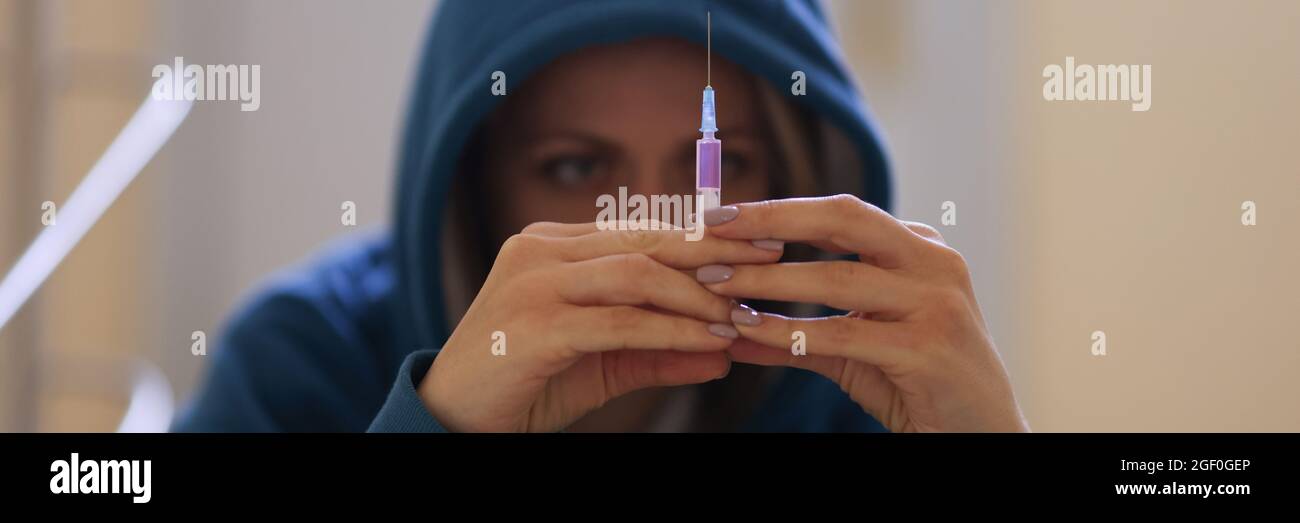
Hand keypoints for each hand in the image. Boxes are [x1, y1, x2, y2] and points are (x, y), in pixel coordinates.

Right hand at [420, 221, 783, 431]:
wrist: (454, 422)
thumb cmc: (525, 387)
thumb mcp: (603, 365)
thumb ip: (659, 350)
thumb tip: (725, 351)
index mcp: (552, 246)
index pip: (641, 231)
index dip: (702, 237)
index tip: (760, 243)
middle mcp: (539, 250)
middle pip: (644, 241)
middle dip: (713, 250)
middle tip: (769, 259)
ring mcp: (532, 282)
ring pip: (635, 273)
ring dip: (696, 295)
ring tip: (740, 315)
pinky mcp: (533, 323)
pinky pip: (618, 320)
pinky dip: (670, 330)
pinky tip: (709, 341)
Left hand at [700, 195, 1028, 431]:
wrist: (981, 435)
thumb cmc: (918, 386)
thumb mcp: (854, 352)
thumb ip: (797, 336)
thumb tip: (730, 329)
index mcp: (920, 249)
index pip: (840, 213)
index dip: (779, 210)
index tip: (721, 213)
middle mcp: (934, 264)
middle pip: (844, 220)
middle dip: (772, 219)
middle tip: (713, 227)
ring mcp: (937, 304)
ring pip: (837, 279)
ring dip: (769, 281)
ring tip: (716, 285)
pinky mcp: (929, 350)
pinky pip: (845, 335)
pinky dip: (791, 331)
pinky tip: (750, 330)